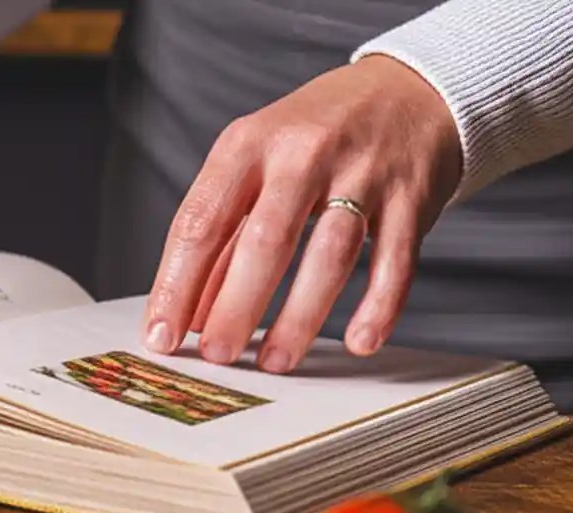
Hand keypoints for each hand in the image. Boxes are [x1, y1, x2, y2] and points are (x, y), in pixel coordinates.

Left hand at [141, 56, 461, 371]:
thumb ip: (224, 236)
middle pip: (264, 240)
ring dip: (299, 317)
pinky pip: (396, 261)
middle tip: (217, 355)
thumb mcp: (257, 165)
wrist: (410, 89)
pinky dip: (378, 306)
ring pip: (329, 254)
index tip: (160, 335)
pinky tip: (358, 342)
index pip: (201, 220)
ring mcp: (363, 172)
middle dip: (236, 307)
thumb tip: (190, 313)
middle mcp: (304, 152)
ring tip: (275, 361)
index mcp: (248, 144)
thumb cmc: (315, 137)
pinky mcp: (412, 197)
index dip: (177, 283)